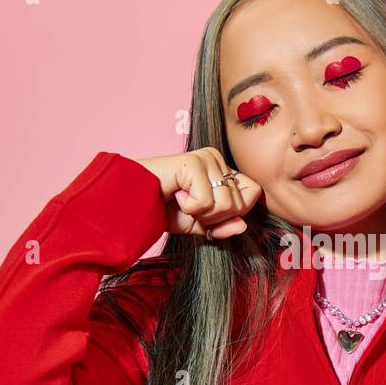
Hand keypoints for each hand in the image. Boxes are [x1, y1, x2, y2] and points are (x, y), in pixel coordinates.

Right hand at [136, 148, 260, 238]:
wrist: (133, 203)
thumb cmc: (163, 209)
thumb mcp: (199, 224)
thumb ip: (223, 226)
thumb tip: (243, 226)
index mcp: (222, 169)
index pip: (252, 193)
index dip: (232, 213)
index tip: (205, 213)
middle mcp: (217, 159)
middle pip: (239, 203)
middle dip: (213, 217)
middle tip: (188, 207)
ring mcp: (207, 158)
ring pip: (226, 204)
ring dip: (201, 213)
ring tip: (181, 200)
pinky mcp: (193, 162)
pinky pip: (207, 201)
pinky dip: (189, 208)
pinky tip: (175, 195)